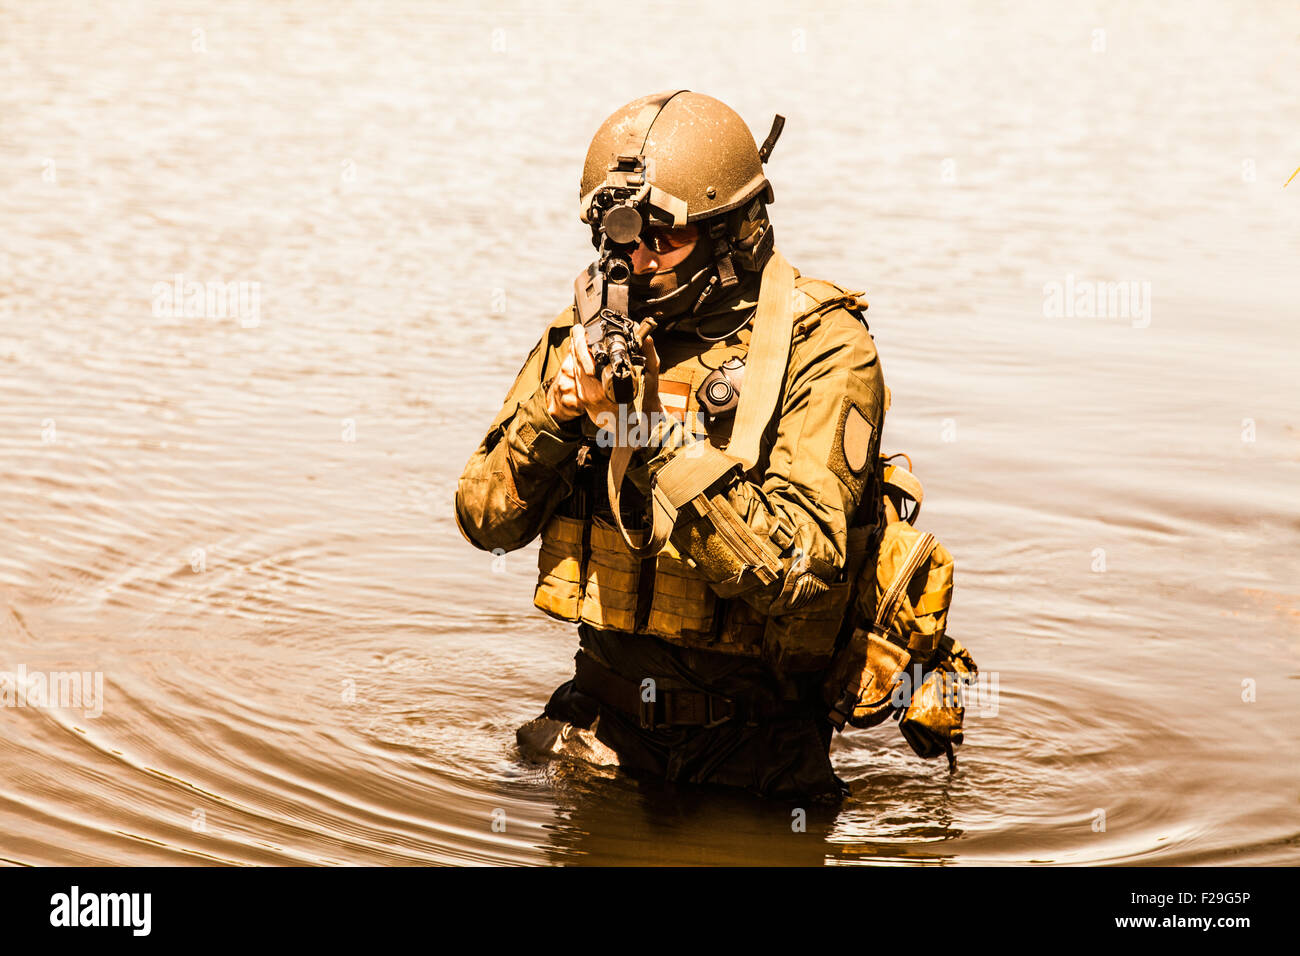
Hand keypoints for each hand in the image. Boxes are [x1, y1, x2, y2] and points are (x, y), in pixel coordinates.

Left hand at [546, 323, 662, 423]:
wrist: (640, 429)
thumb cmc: (646, 406)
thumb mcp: (652, 379)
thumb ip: (649, 356)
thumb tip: (647, 337)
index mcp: (605, 390)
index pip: (586, 360)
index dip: (581, 343)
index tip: (581, 330)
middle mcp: (592, 395)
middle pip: (577, 363)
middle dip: (576, 345)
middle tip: (578, 330)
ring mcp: (586, 400)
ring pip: (575, 371)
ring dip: (576, 354)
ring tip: (578, 339)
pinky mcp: (585, 402)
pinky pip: (578, 380)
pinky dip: (578, 366)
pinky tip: (582, 358)